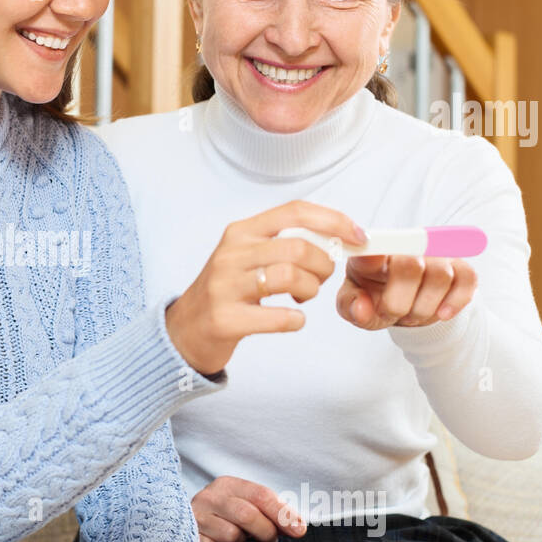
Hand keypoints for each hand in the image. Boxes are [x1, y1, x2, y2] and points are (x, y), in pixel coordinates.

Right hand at [165, 200, 365, 375]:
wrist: (185, 329)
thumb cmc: (226, 291)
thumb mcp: (246, 255)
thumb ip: (283, 242)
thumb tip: (336, 238)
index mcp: (241, 232)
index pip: (295, 212)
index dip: (333, 221)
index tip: (357, 236)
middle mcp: (231, 254)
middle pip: (298, 247)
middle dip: (323, 265)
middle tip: (320, 278)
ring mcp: (225, 287)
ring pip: (290, 277)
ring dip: (311, 290)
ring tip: (304, 297)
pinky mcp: (226, 319)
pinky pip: (279, 317)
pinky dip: (296, 319)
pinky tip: (293, 319)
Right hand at [192, 476, 305, 541]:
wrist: (184, 528)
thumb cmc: (226, 520)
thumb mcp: (248, 507)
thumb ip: (273, 512)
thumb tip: (299, 527)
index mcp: (228, 485)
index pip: (261, 495)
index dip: (283, 513)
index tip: (299, 531)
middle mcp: (209, 496)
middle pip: (248, 514)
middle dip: (265, 531)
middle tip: (268, 539)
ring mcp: (196, 517)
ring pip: (231, 535)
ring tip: (236, 541)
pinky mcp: (188, 538)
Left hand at [337, 254, 476, 329]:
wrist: (404, 306)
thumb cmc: (374, 300)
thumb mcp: (355, 306)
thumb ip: (351, 307)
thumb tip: (362, 310)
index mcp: (373, 254)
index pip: (373, 247)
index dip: (374, 254)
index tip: (372, 263)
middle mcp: (405, 248)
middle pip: (410, 265)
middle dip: (399, 303)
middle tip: (392, 313)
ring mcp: (435, 255)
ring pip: (440, 276)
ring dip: (424, 307)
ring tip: (412, 315)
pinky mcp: (460, 266)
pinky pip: (467, 279)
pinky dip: (455, 301)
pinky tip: (442, 314)